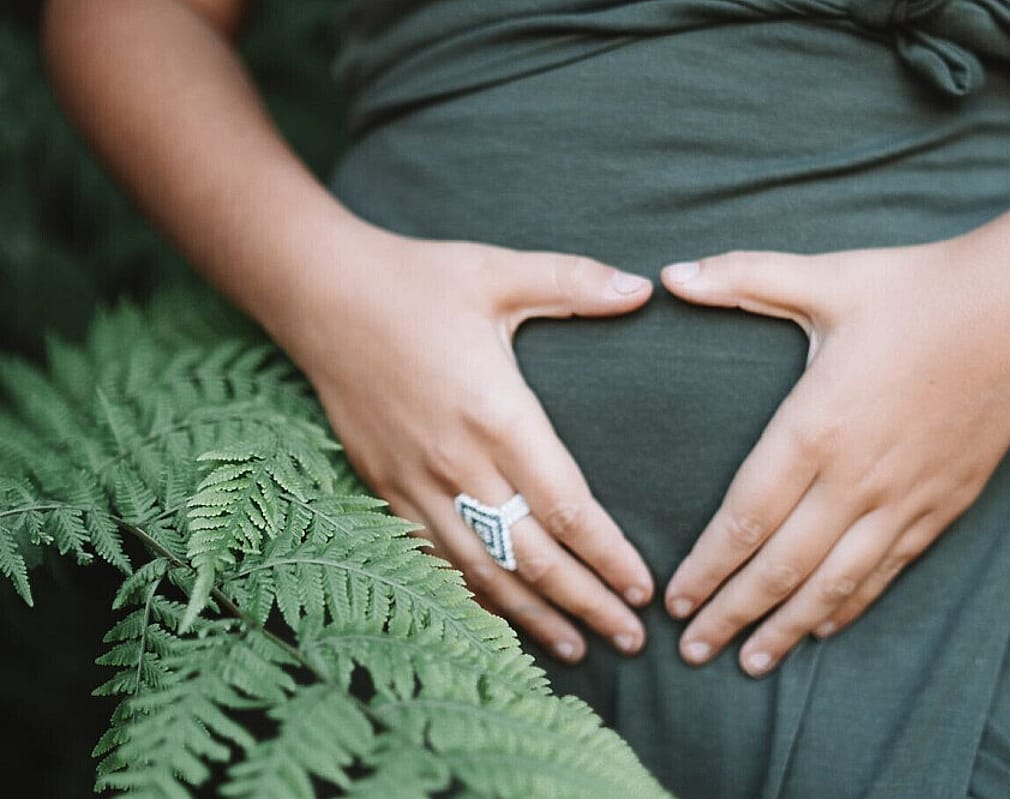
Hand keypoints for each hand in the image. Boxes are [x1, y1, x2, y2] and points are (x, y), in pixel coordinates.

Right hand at [275, 223, 655, 661]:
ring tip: (577, 648)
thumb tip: (646, 287)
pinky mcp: (385, 487)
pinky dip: (472, 594)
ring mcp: (416, 482)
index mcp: (498, 414)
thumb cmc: (417, 282)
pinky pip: (434, 558)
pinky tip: (499, 617)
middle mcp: (458, 462)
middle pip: (533, 557)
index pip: (567, 507)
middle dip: (586, 603)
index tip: (643, 588)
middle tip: (630, 639)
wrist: (319, 294)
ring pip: (483, 571)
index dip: (608, 554)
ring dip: (533, 616)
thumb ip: (575, 283)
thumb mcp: (500, 272)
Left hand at [659, 240, 1009, 676]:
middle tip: (692, 653)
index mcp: (815, 426)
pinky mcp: (942, 506)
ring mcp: (903, 499)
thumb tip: (668, 275)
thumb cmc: (917, 290)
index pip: (745, 518)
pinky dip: (849, 606)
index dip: (708, 566)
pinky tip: (822, 626)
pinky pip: (887, 571)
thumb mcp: (825, 278)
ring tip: (751, 663)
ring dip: (786, 628)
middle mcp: (856, 478)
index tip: (675, 599)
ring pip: (834, 584)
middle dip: (732, 614)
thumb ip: (741, 279)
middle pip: (781, 567)